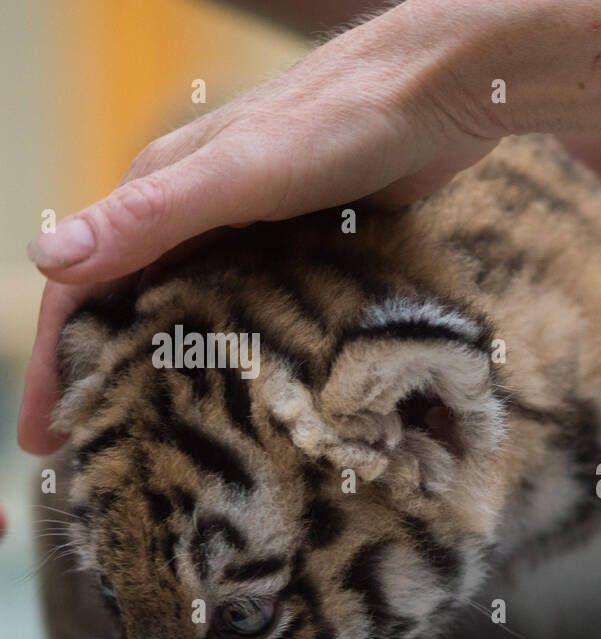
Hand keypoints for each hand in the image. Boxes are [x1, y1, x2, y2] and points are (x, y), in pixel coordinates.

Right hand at [18, 1, 494, 454]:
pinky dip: (240, 355)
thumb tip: (50, 261)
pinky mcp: (302, 249)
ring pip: (193, 316)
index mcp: (160, 195)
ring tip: (169, 444)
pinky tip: (252, 399)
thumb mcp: (238, 173)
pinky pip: (256, 313)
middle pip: (133, 310)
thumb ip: (153, 216)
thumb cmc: (336, 123)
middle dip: (109, 380)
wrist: (434, 94)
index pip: (82, 290)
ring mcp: (249, 235)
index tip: (42, 436)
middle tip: (102, 458)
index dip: (58, 363)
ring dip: (172, 373)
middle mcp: (196, 216)